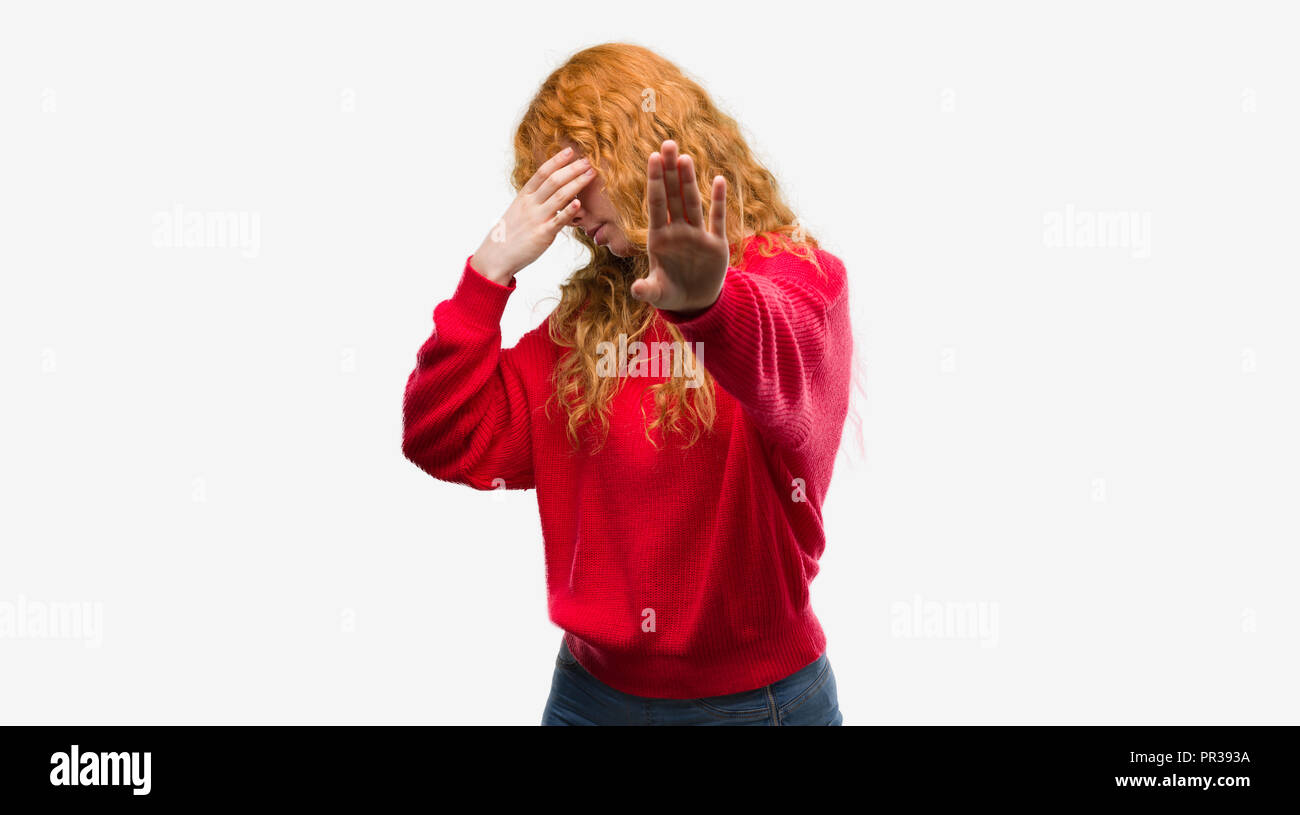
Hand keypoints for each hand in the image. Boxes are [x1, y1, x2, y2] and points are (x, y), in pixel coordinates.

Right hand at [469, 147, 595, 284]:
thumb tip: (552, 192)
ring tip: (590, 174)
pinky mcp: (542, 235)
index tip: (571, 151)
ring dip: (576, 183)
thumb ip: (534, 200)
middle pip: (554, 181)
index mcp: (524, 196)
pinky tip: (579, 203)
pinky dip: (569, 211)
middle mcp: (530, 204)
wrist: (497, 256)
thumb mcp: (519, 211)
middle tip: (588, 161)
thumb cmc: (510, 234)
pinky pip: (558, 220)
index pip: (542, 173)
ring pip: (559, 196)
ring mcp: (536, 219)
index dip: (557, 160)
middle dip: (572, 169)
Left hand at [630, 139, 728, 313]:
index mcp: (659, 238)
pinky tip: (718, 180)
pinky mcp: (715, 244)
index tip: (652, 157)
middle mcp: (677, 231)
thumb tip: (637, 291)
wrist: (693, 303)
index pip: (655, 203)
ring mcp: (696, 236)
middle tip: (667, 143)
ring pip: (692, 202)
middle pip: (672, 195)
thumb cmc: (670, 295)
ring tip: (685, 157)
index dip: (655, 180)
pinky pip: (717, 219)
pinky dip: (718, 201)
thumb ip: (646, 290)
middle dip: (670, 170)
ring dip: (689, 180)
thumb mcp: (657, 294)